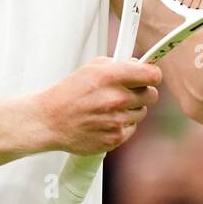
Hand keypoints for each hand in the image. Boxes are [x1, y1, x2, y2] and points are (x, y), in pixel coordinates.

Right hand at [34, 57, 161, 155]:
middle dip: (142, 92)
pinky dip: (122, 125)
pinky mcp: (115, 138)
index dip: (153, 75)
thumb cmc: (68, 94)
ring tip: (109, 108)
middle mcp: (117, 98)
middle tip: (127, 92)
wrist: (49, 121)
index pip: (152, 75)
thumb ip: (117, 65)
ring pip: (141, 113)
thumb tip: (138, 65)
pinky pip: (131, 128)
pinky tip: (105, 120)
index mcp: (111, 76)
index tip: (149, 76)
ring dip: (130, 109)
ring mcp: (117, 120)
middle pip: (151, 95)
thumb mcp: (90, 68)